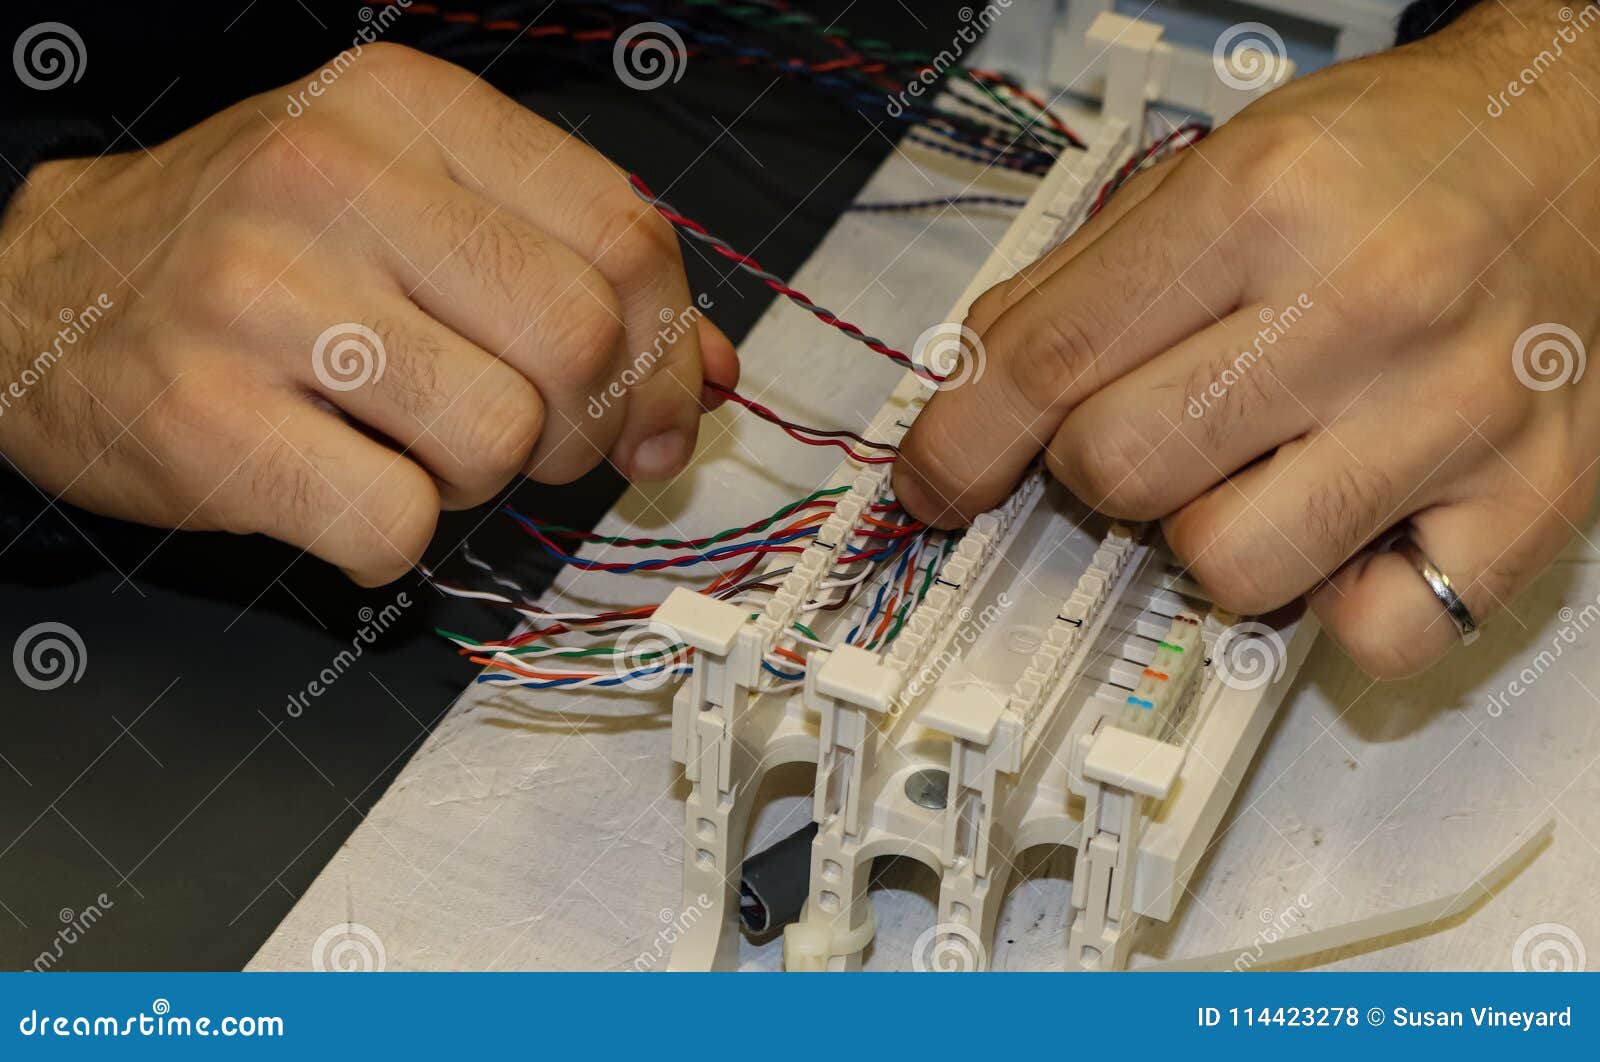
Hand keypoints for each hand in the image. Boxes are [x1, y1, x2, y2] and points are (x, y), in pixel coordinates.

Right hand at [0, 43, 735, 584]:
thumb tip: (709, 372)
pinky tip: (339, 485)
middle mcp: (333, 179)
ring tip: (403, 442)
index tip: (662, 410)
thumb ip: (569, 266)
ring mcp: (259, 295)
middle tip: (527, 436)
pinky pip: (398, 526)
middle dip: (582, 425)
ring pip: (500, 439)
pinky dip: (391, 537)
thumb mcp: (413, 206)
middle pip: (578, 339)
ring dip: (480, 478)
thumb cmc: (252, 254)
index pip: (624, 233)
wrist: (41, 294)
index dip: (672, 349)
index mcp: (405, 110)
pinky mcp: (207, 416)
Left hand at [895, 1, 1599, 676]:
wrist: (1576, 145)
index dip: (961, 442)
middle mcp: (1368, 303)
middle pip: (1122, 472)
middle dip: (1100, 468)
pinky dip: (1336, 603)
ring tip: (1263, 463)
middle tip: (1154, 425)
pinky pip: (1375, 634)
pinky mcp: (1531, 500)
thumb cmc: (1393, 162)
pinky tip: (1347, 522)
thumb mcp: (1211, 172)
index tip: (934, 483)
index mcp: (1264, 204)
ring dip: (1208, 535)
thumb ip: (1076, 289)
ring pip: (1229, 565)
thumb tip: (967, 411)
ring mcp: (1457, 413)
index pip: (1049, 361)